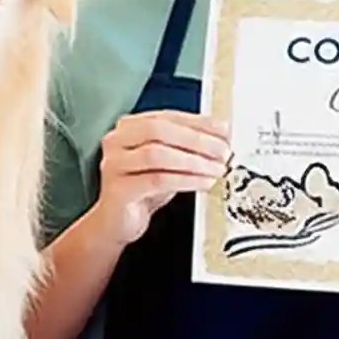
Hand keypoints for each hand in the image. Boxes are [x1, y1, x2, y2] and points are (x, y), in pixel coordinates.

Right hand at [88, 110, 230, 246]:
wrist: (117, 222)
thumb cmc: (143, 190)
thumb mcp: (168, 163)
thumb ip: (188, 146)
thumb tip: (222, 134)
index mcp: (129, 127)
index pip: (167, 117)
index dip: (199, 122)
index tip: (223, 130)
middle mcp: (117, 142)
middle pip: (159, 130)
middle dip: (197, 140)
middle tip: (222, 150)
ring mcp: (115, 165)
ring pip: (158, 154)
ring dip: (194, 161)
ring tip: (216, 169)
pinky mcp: (119, 189)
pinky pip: (157, 180)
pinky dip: (185, 180)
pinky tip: (203, 182)